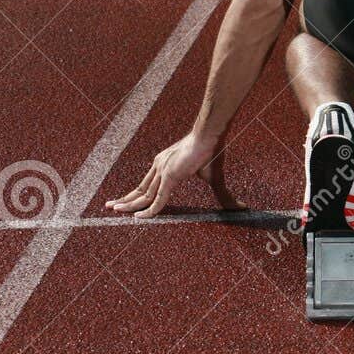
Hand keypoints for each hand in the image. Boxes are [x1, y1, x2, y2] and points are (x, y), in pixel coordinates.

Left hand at [105, 132, 243, 218]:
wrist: (211, 135)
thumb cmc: (213, 152)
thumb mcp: (215, 180)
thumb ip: (224, 196)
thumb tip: (242, 209)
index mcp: (166, 165)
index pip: (147, 183)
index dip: (136, 194)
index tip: (125, 201)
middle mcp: (160, 167)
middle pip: (140, 188)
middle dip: (125, 199)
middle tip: (110, 207)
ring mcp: (163, 171)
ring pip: (143, 194)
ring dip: (128, 204)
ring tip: (114, 211)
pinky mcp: (170, 176)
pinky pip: (158, 198)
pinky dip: (149, 209)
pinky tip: (140, 218)